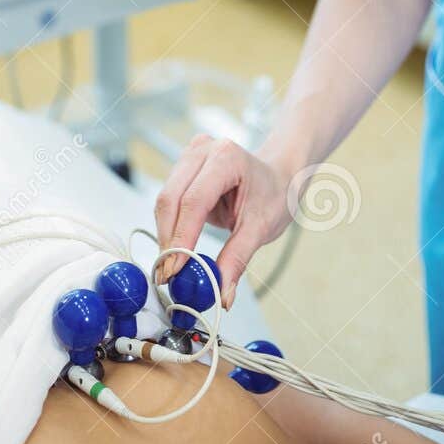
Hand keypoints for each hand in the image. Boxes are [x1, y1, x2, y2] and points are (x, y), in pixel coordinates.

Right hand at [153, 133, 294, 308]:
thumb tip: (220, 292)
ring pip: (165, 200)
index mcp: (226, 158)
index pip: (194, 201)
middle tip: (168, 275)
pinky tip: (177, 247)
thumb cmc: (274, 193)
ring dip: (166, 235)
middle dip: (168, 240)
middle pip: (171, 198)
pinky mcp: (183, 169)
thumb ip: (237, 259)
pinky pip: (168, 200)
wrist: (278, 176)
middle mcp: (203, 151)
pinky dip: (170, 227)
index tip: (174, 269)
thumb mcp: (261, 228)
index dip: (180, 237)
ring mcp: (190, 157)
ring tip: (173, 266)